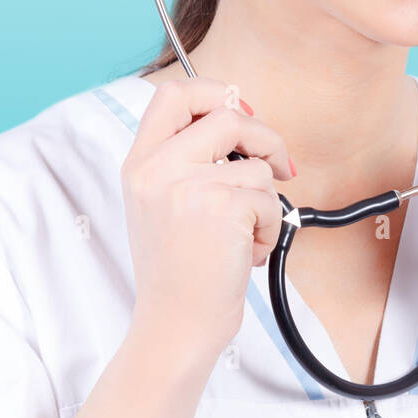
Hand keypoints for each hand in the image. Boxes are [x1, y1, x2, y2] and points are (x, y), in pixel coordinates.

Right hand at [121, 78, 294, 356]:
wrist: (174, 326)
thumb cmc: (178, 272)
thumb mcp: (163, 204)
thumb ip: (189, 159)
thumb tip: (243, 115)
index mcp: (139, 164)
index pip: (173, 94)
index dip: (214, 92)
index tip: (241, 113)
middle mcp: (157, 169)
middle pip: (227, 114)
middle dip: (265, 138)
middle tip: (278, 167)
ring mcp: (187, 186)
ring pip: (257, 164)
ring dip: (266, 201)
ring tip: (244, 235)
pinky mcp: (221, 207)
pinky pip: (269, 198)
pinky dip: (269, 227)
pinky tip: (246, 253)